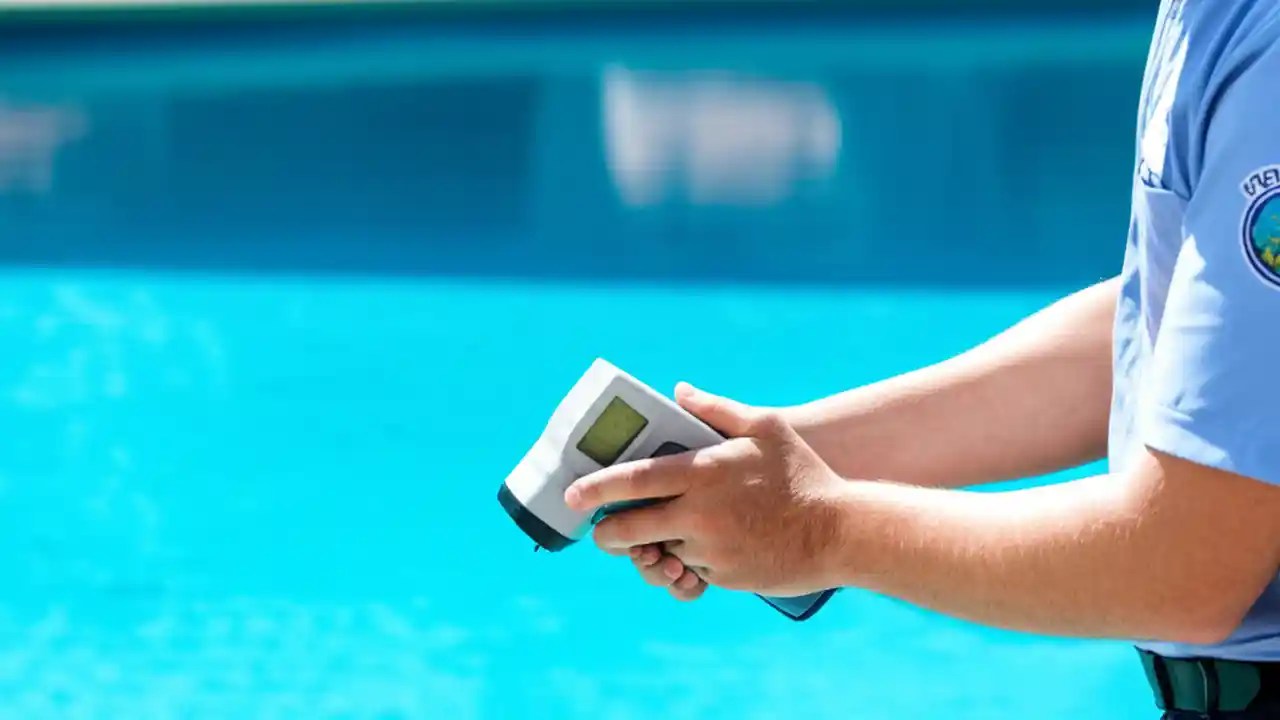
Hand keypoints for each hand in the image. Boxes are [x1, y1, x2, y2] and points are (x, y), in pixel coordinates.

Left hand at [565, 383, 847, 596]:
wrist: (840, 532)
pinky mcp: (722, 577)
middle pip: (628, 530)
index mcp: (702, 474)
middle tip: (604, 530)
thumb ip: (717, 409)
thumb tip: (679, 391)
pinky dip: (687, 563)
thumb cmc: (802, 474)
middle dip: (608, 533)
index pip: (634, 481)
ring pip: (659, 552)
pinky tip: (702, 549)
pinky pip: (689, 572)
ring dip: (655, 547)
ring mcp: (708, 550)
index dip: (596, 488)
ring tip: (663, 538)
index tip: (573, 494)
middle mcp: (697, 515)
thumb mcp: (765, 427)